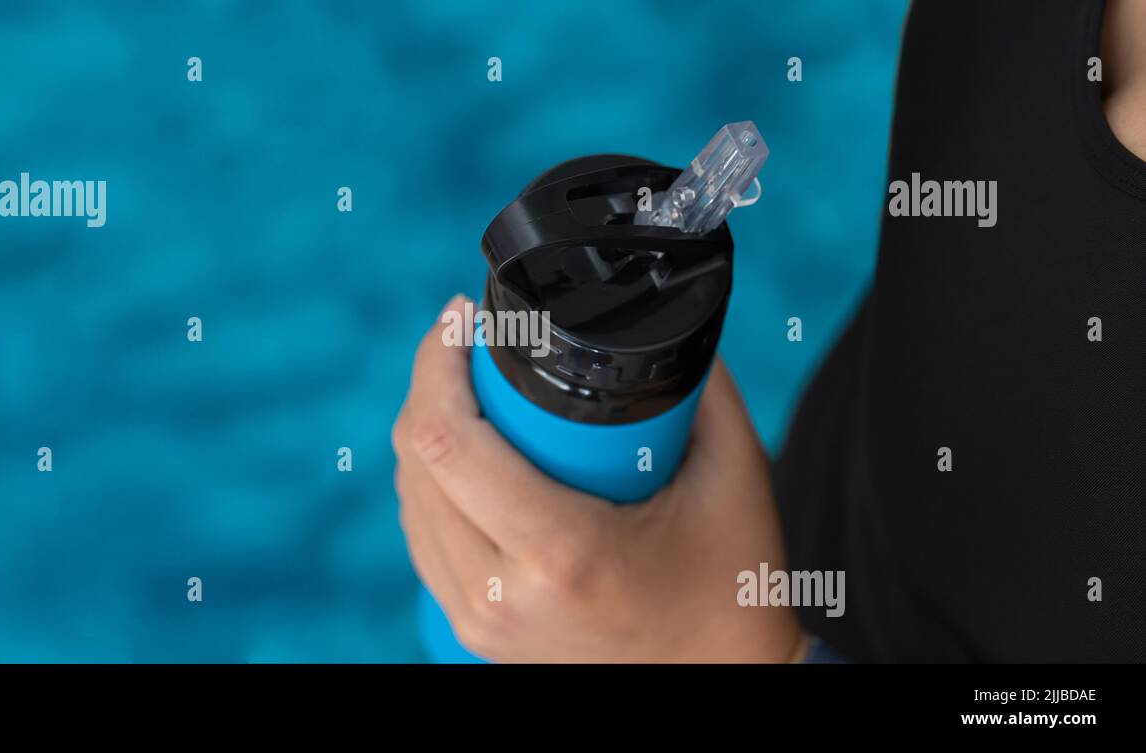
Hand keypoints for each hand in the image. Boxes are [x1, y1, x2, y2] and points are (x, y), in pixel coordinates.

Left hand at [393, 295, 801, 661]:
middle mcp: (503, 595)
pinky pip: (424, 536)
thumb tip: (654, 323)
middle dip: (431, 381)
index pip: (449, 443)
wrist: (720, 682)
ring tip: (463, 380)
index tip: (462, 315)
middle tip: (465, 336)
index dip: (438, 362)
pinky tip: (460, 444)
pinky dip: (431, 479)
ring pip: (410, 498)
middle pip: (418, 461)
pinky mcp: (475, 630)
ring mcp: (481, 620)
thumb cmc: (732, 585)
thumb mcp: (734, 476)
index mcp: (562, 553)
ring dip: (426, 427)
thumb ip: (699, 388)